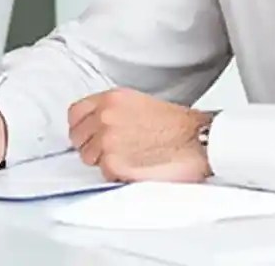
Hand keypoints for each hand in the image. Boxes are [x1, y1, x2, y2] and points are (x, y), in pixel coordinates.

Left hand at [68, 88, 211, 182]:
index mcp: (111, 99)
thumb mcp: (139, 103)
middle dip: (93, 147)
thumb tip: (96, 126)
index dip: (82, 128)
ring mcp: (107, 139)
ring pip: (89, 158)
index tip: (88, 136)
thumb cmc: (178, 125)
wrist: (199, 140)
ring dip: (105, 162)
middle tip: (116, 151)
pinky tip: (137, 167)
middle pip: (78, 138)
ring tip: (131, 158)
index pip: (75, 114)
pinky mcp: (113, 162)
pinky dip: (118, 175)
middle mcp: (105, 116)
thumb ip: (113, 112)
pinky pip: (104, 173)